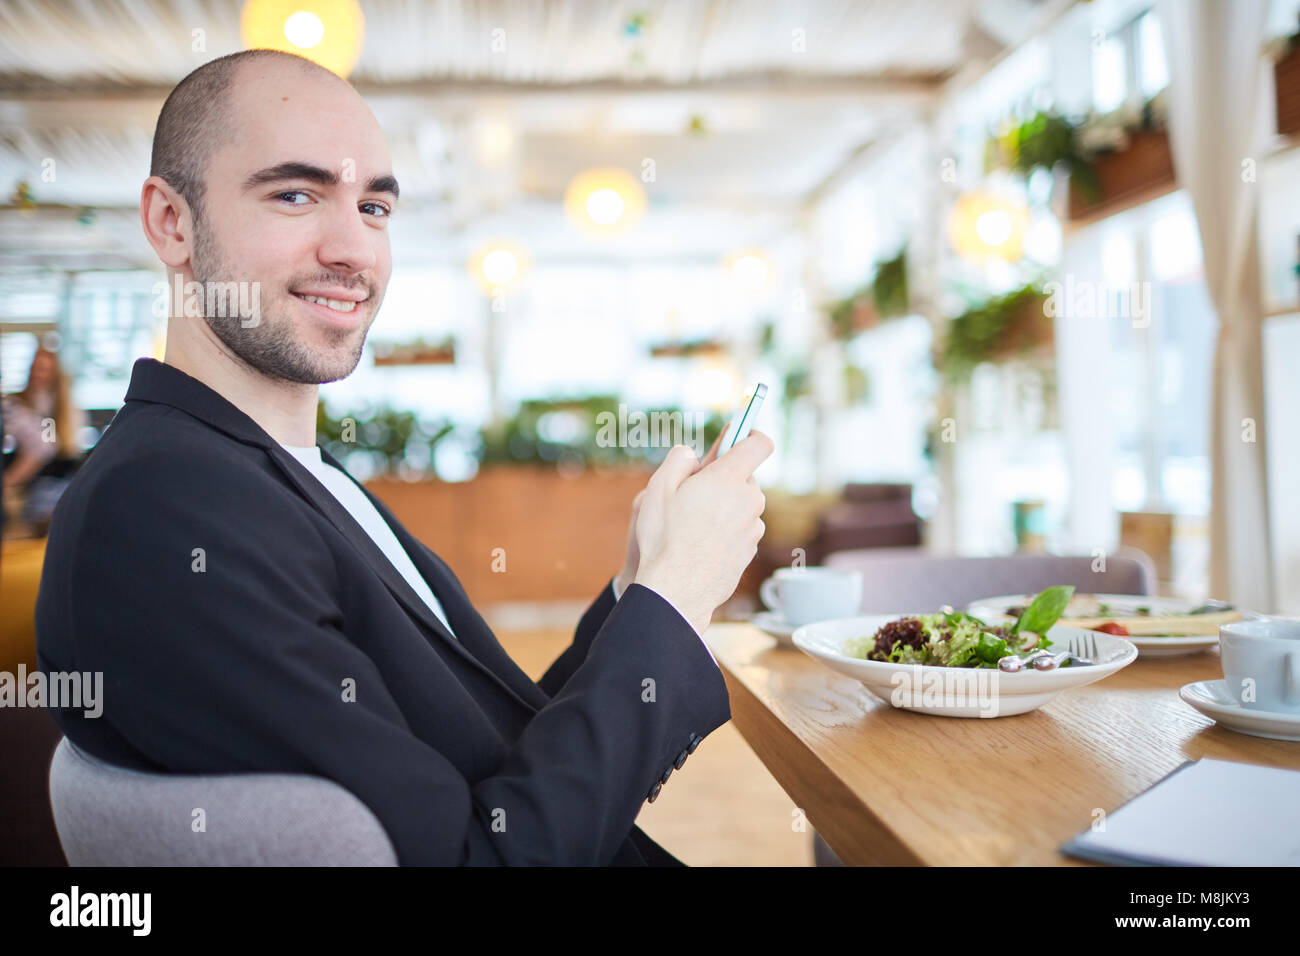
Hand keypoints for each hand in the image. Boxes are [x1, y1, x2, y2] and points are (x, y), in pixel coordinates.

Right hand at [632, 429, 773, 633]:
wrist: (676, 591)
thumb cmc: (663, 538)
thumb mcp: (658, 488)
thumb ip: (679, 460)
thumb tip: (693, 454)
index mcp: (729, 478)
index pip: (759, 443)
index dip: (750, 433)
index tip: (739, 434)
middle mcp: (749, 501)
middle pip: (745, 478)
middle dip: (724, 480)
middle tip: (694, 492)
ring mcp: (753, 529)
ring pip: (742, 506)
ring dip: (725, 508)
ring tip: (692, 526)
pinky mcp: (750, 552)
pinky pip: (741, 531)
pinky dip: (726, 532)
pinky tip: (700, 546)